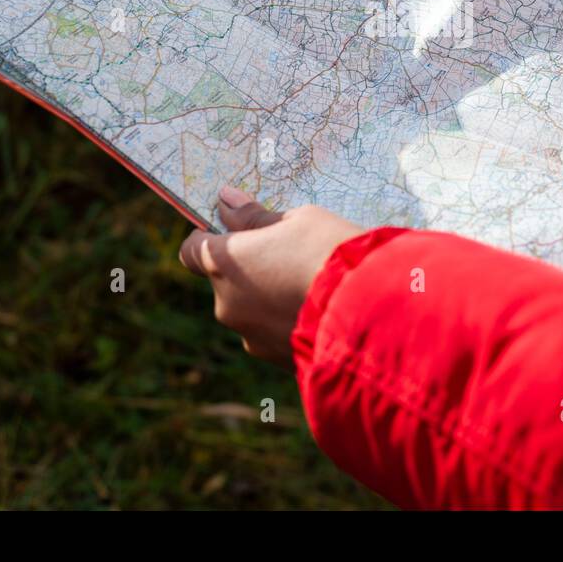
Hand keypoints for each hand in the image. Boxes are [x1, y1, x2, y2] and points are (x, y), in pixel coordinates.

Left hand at [178, 185, 363, 369]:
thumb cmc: (331, 252)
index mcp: (224, 263)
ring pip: (251, 310)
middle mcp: (226, 303)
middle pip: (226, 281)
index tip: (236, 231)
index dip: (210, 238)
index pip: (192, 250)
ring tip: (312, 285)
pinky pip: (273, 333)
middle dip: (251, 269)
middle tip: (291, 255)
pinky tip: (320, 310)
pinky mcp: (275, 360)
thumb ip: (256, 216)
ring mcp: (250, 336)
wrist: (370, 312)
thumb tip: (226, 201)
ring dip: (269, 297)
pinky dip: (288, 321)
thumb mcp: (300, 220)